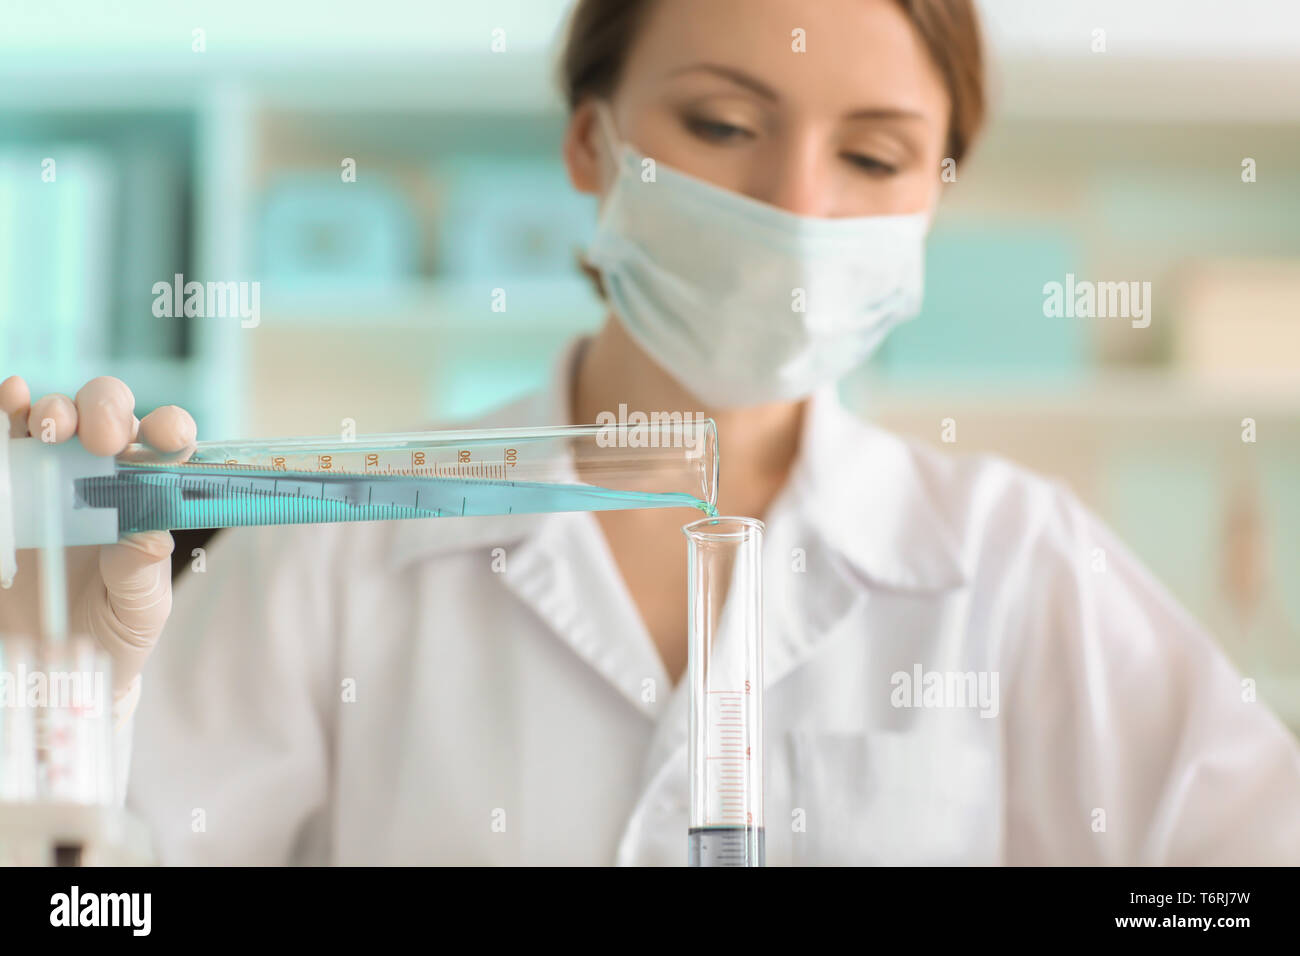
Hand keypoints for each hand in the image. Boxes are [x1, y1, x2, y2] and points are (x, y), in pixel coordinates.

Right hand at [0, 375, 195, 695]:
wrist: (49, 666)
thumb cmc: (112, 629)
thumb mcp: (140, 608)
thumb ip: (142, 571)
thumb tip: (149, 533)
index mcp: (146, 493)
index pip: (166, 444)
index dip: (170, 428)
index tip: (167, 436)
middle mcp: (98, 471)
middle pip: (107, 412)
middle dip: (106, 410)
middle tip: (102, 439)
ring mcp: (46, 472)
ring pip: (52, 414)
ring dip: (54, 410)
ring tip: (52, 428)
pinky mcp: (5, 484)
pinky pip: (3, 433)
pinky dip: (4, 408)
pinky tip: (9, 399)